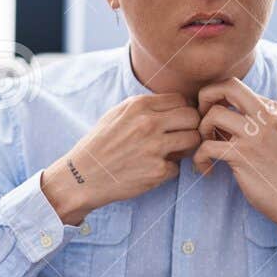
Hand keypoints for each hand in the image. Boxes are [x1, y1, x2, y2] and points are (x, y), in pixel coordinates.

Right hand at [39, 93, 201, 223]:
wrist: (82, 177)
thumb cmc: (99, 145)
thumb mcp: (116, 114)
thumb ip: (145, 107)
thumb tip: (176, 105)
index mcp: (139, 106)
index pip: (181, 100)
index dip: (182, 111)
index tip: (175, 122)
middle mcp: (148, 123)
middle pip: (193, 117)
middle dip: (189, 127)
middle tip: (178, 137)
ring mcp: (155, 148)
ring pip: (194, 139)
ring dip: (185, 147)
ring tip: (169, 152)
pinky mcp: (158, 171)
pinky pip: (178, 166)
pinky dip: (167, 169)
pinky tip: (150, 170)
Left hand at [191, 79, 276, 243]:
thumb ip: (256, 120)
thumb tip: (222, 110)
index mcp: (275, 109)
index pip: (237, 87)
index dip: (217, 99)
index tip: (213, 119)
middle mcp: (267, 117)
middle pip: (227, 86)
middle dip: (205, 98)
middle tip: (203, 121)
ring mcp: (255, 135)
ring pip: (212, 114)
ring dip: (201, 132)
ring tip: (207, 149)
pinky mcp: (243, 156)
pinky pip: (206, 147)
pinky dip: (199, 158)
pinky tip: (207, 169)